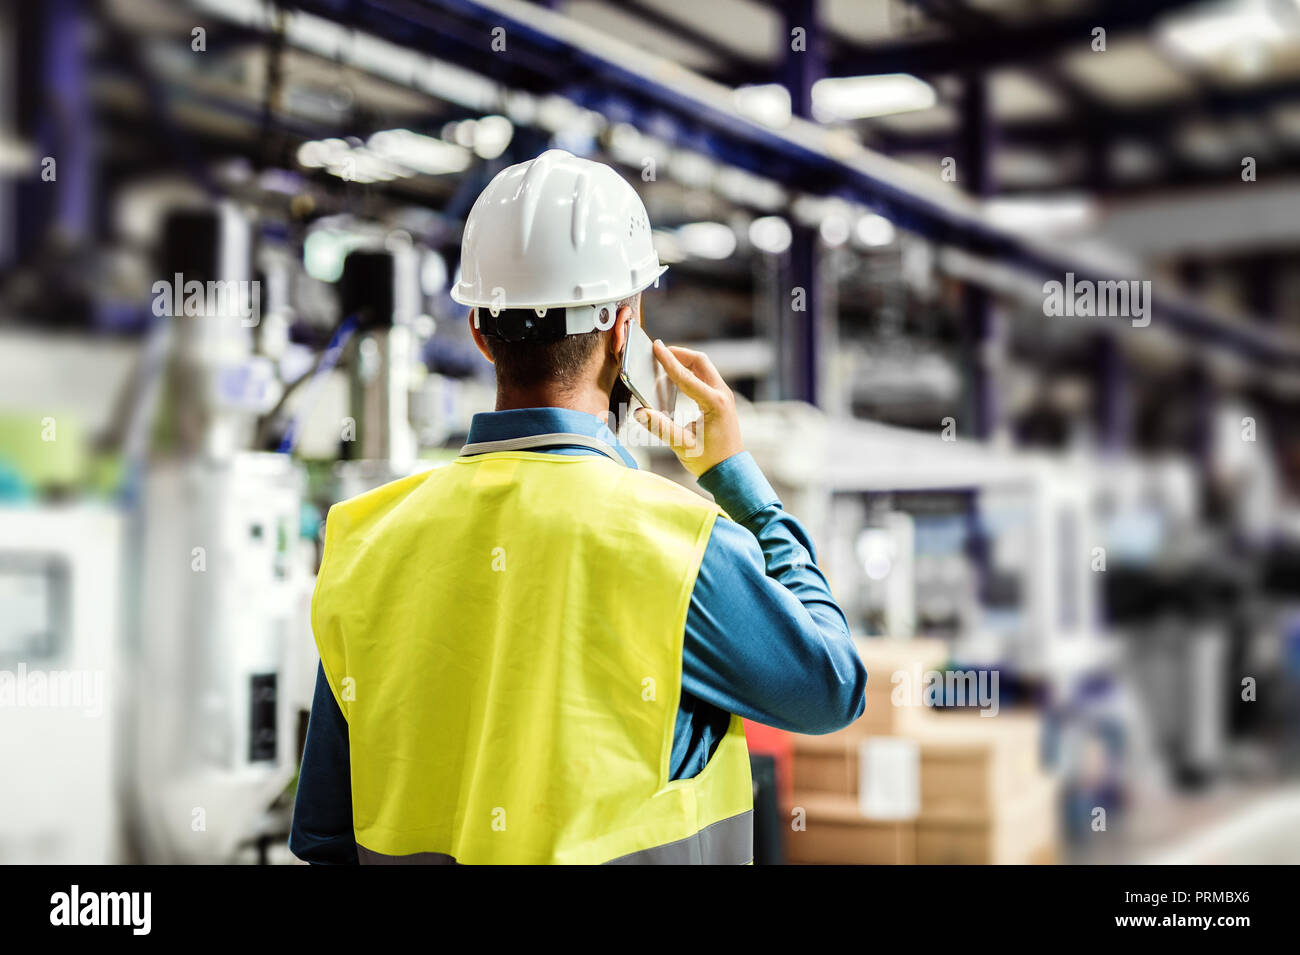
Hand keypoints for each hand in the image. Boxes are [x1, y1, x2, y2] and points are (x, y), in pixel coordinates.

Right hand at [633, 341, 743, 477]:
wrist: (729, 471)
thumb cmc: (709, 460)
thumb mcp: (682, 445)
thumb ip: (660, 428)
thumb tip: (639, 412)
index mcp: (714, 403)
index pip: (686, 376)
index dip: (668, 361)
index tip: (655, 346)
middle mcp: (722, 395)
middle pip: (700, 362)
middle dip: (679, 354)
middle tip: (659, 352)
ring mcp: (724, 396)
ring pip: (703, 367)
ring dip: (684, 362)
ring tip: (664, 363)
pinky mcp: (721, 400)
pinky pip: (705, 377)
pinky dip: (689, 372)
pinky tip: (675, 377)